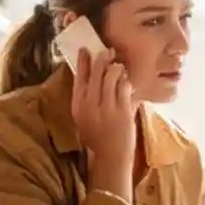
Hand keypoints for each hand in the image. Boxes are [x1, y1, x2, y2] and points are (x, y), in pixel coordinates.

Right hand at [72, 48, 135, 198]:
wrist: (112, 155)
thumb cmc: (97, 138)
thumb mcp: (84, 118)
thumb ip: (86, 99)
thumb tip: (91, 77)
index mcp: (78, 106)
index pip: (80, 78)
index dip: (83, 61)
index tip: (85, 49)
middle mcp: (91, 105)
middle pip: (96, 73)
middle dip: (103, 59)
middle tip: (108, 52)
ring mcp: (108, 107)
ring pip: (112, 76)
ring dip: (116, 68)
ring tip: (118, 67)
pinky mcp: (123, 110)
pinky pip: (125, 87)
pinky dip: (126, 80)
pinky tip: (126, 80)